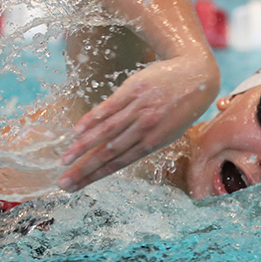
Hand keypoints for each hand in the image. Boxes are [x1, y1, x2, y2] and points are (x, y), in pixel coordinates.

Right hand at [57, 52, 217, 191]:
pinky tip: (76, 131)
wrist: (196, 74)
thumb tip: (117, 154)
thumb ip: (144, 142)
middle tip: (64, 182)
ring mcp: (138, 108)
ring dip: (83, 147)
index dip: (96, 176)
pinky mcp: (133, 90)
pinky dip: (91, 120)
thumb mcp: (169, 130)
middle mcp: (145, 128)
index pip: (119, 164)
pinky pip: (109, 107)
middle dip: (84, 169)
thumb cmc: (181, 107)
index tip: (77, 187)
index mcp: (154, 142)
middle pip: (108, 152)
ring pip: (106, 132)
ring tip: (65, 159)